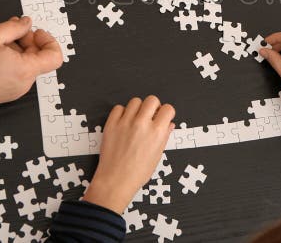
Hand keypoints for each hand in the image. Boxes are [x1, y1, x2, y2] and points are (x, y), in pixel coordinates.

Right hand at [0, 16, 61, 107]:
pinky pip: (17, 73)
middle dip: (28, 41)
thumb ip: (14, 27)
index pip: (55, 57)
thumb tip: (27, 23)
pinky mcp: (6, 92)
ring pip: (27, 64)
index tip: (34, 32)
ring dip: (18, 50)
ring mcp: (16, 89)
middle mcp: (24, 83)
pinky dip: (11, 60)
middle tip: (10, 31)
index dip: (48, 41)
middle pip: (38, 58)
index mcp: (26, 70)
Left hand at [83, 95, 174, 214]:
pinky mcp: (111, 124)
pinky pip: (118, 108)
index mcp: (157, 132)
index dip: (167, 112)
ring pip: (135, 101)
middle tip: (151, 116)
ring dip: (138, 108)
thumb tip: (169, 124)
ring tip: (136, 119)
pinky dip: (122, 113)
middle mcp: (142, 124)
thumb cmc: (137, 173)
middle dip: (154, 106)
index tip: (163, 116)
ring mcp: (125, 123)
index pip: (168, 109)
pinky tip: (124, 122)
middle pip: (152, 100)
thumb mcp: (157, 155)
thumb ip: (164, 136)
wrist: (116, 181)